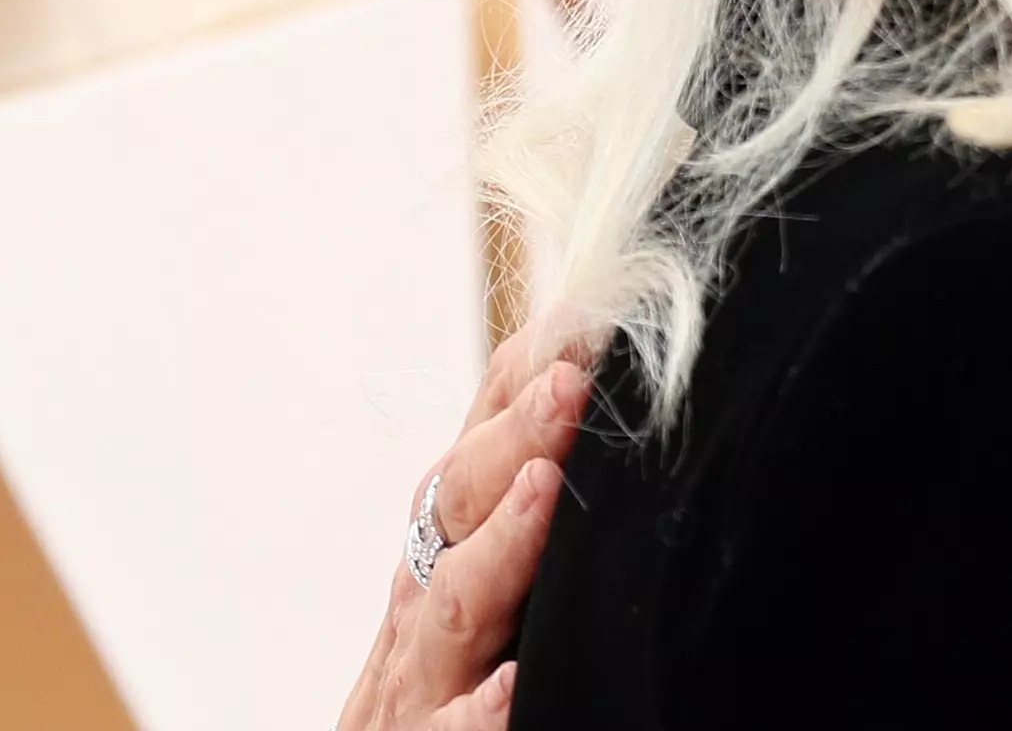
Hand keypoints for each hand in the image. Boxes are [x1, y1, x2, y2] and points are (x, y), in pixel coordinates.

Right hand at [333, 317, 597, 730]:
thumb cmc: (453, 658)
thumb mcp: (479, 563)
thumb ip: (527, 477)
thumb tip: (590, 368)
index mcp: (450, 534)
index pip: (484, 435)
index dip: (528, 377)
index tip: (587, 322)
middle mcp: (426, 587)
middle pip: (460, 496)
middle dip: (514, 435)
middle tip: (571, 384)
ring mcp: (421, 670)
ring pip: (452, 600)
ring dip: (498, 542)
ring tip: (544, 488)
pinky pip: (447, 728)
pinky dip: (477, 710)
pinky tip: (514, 686)